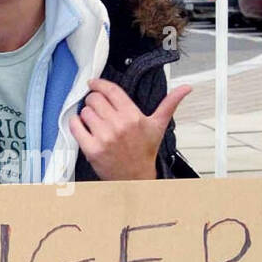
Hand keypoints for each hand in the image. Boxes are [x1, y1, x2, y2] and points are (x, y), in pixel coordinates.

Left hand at [68, 76, 191, 180]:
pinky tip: (83, 126)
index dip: (99, 84)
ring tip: (95, 122)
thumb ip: (170, 104)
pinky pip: (75, 126)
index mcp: (133, 116)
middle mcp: (118, 125)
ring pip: (85, 112)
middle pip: (95, 99)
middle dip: (93, 100)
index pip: (111, 91)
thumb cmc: (145, 151)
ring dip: (87, 114)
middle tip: (97, 107)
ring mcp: (104, 137)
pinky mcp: (92, 149)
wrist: (136, 177)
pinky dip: (75, 123)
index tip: (93, 83)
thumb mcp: (158, 125)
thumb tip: (186, 88)